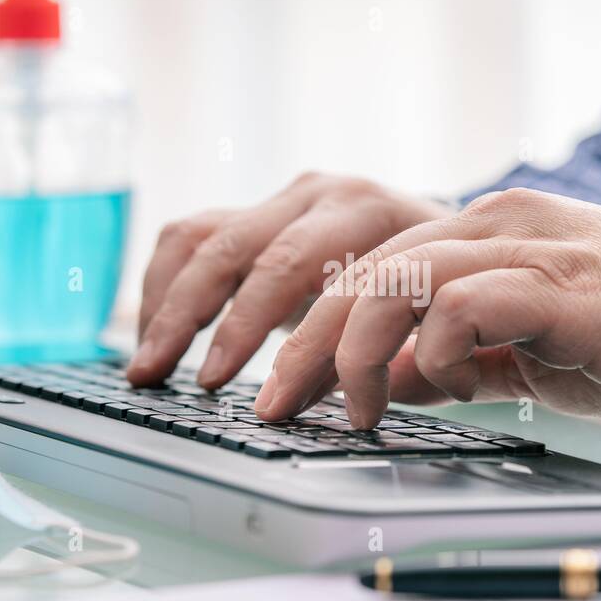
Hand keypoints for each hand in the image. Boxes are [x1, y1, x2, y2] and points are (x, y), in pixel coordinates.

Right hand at [127, 172, 450, 387]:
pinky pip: (191, 236)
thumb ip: (392, 361)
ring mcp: (285, 197)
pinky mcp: (258, 211)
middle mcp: (323, 194)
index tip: (224, 386)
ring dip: (164, 303)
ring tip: (146, 365)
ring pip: (200, 237)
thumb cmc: (446, 290)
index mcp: (370, 214)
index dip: (250, 331)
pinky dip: (164, 284)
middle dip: (189, 320)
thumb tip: (335, 406)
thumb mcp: (438, 322)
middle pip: (235, 250)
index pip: (290, 268)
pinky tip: (154, 334)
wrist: (454, 237)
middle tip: (161, 378)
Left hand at [253, 187, 600, 427]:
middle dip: (298, 341)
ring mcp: (528, 246)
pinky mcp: (563, 285)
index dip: (304, 322)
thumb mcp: (521, 352)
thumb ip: (453, 360)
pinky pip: (467, 303)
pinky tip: (451, 386)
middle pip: (359, 266)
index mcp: (480, 231)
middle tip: (271, 405)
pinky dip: (438, 350)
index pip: (363, 262)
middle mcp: (495, 223)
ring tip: (345, 411)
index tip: (272, 384)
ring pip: (397, 276)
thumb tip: (384, 386)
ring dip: (350, 350)